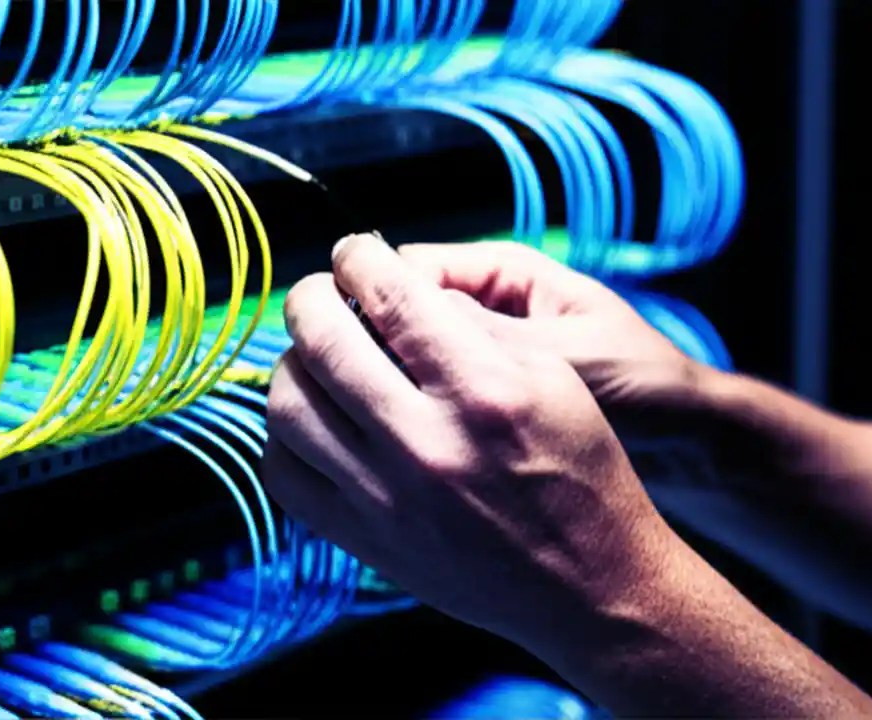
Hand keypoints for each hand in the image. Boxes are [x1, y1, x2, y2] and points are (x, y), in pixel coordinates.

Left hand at [263, 233, 683, 653]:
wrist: (587, 585)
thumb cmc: (579, 472)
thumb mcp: (553, 378)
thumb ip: (471, 326)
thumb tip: (396, 289)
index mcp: (482, 391)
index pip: (389, 295)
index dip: (358, 258)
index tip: (354, 254)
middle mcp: (426, 443)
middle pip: (323, 341)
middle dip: (310, 298)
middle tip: (320, 294)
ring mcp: (386, 498)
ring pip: (288, 405)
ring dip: (291, 364)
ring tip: (313, 357)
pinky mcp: (364, 541)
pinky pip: (284, 473)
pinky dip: (284, 433)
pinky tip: (312, 419)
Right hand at [397, 240, 705, 417]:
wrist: (688, 445)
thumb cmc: (642, 385)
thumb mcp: (564, 358)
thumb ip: (489, 340)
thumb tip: (402, 324)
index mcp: (505, 274)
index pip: (407, 270)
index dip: (375, 304)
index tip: (356, 346)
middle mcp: (486, 307)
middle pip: (398, 314)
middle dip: (380, 348)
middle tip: (370, 394)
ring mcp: (482, 355)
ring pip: (408, 360)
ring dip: (398, 385)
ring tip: (388, 424)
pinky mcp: (484, 401)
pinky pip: (431, 397)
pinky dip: (416, 414)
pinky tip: (408, 444)